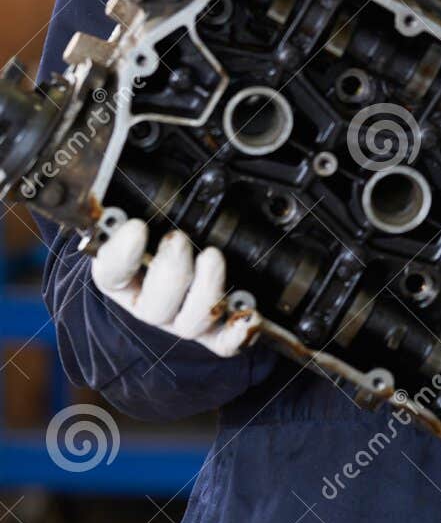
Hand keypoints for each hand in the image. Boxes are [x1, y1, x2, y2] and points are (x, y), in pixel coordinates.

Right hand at [90, 218, 259, 356]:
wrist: (179, 263)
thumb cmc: (157, 237)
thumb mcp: (141, 217)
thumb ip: (135, 205)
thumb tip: (124, 179)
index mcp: (121, 279)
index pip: (111, 274)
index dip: (121, 254)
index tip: (135, 227)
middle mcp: (151, 305)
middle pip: (154, 306)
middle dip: (169, 270)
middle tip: (178, 238)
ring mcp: (182, 321)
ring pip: (190, 323)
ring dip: (205, 290)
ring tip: (212, 257)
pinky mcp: (213, 332)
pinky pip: (224, 344)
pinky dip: (237, 333)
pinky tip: (247, 315)